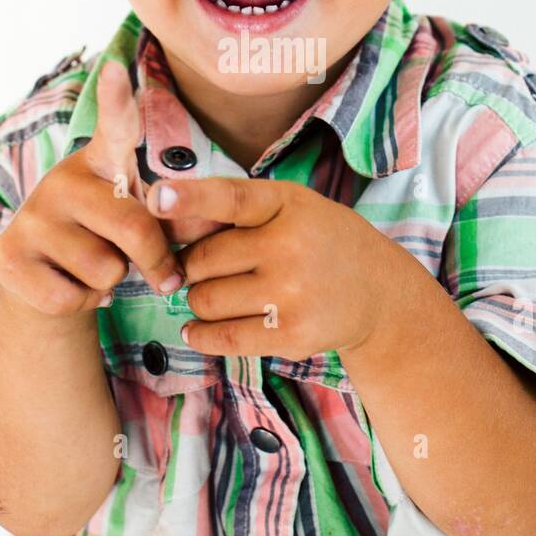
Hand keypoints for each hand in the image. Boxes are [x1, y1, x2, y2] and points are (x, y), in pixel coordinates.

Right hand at [0, 59, 185, 317]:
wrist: (44, 283)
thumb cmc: (106, 242)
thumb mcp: (141, 221)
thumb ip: (174, 217)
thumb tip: (213, 220)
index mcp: (101, 162)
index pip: (112, 125)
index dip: (116, 98)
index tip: (118, 69)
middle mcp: (61, 180)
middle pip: (134, 226)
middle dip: (156, 260)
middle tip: (160, 273)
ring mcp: (32, 217)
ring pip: (105, 270)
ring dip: (112, 283)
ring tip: (95, 268)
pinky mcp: (9, 257)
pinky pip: (74, 297)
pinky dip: (85, 304)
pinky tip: (71, 286)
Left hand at [145, 175, 400, 357]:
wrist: (378, 292)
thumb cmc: (316, 240)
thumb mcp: (288, 206)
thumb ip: (233, 208)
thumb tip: (161, 217)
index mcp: (286, 204)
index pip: (230, 197)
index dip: (190, 199)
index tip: (157, 198)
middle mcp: (290, 246)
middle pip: (201, 260)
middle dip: (191, 267)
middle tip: (206, 269)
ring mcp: (292, 294)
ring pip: (204, 301)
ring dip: (199, 301)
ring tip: (221, 294)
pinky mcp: (292, 335)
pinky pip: (222, 337)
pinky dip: (199, 334)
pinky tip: (197, 328)